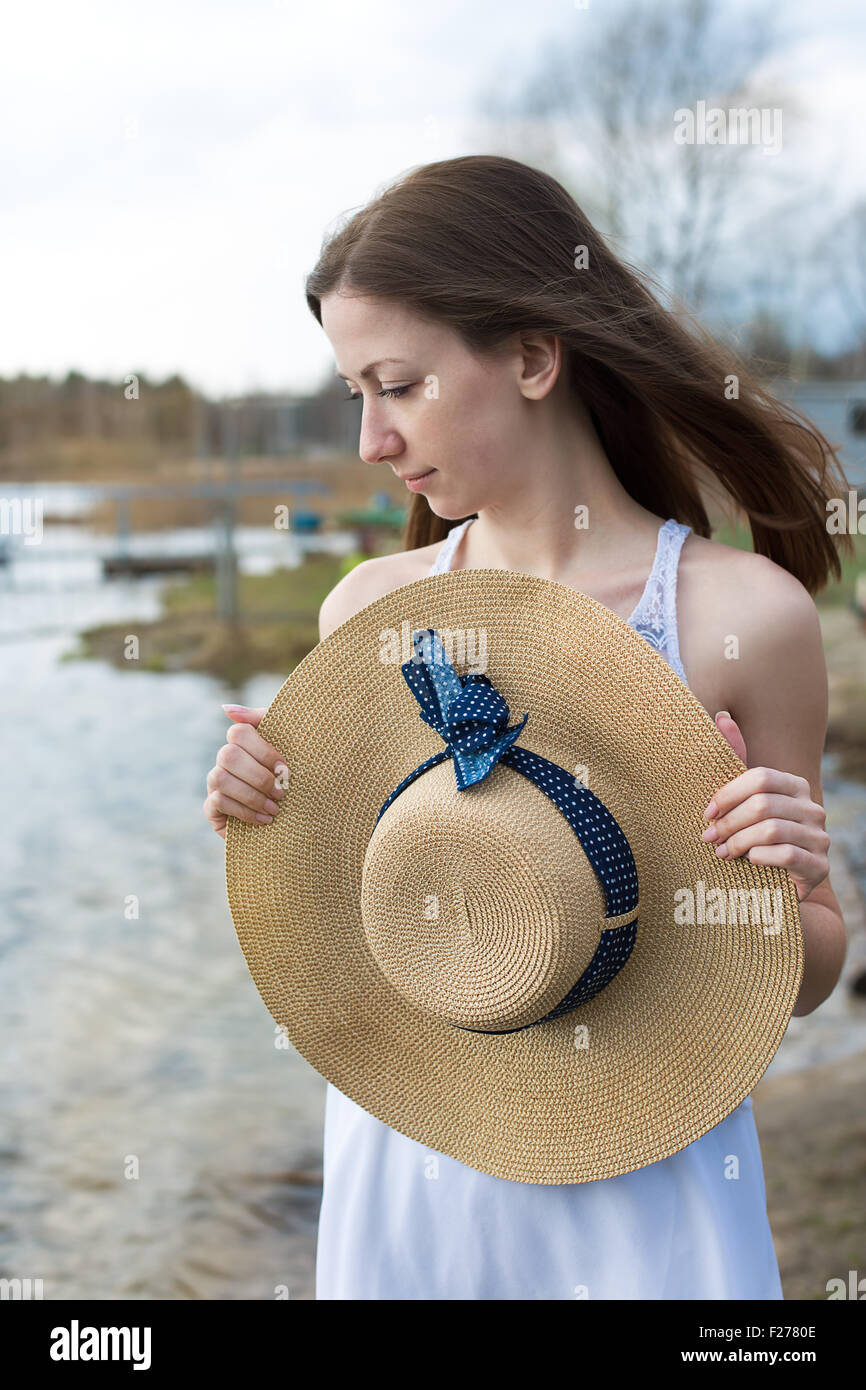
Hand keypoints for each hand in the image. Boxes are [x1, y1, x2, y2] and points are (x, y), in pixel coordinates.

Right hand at [203, 704, 288, 838]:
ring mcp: (215, 783)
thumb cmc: (297, 777)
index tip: (284, 769)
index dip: (262, 751)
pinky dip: (244, 812)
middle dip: (259, 777)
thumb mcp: (290, 746)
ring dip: (251, 795)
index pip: (238, 732)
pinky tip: (264, 820)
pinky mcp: (212, 808)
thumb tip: (226, 708)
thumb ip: (263, 720)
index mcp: (244, 742)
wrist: (300, 818)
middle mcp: (225, 760)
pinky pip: (218, 802)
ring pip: (220, 778)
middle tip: (281, 793)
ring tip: (274, 809)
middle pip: (228, 755)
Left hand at [701, 711, 829, 902]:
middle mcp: (812, 808)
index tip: (707, 812)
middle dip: (729, 822)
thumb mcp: (741, 802)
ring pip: (772, 830)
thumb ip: (735, 761)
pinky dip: (760, 858)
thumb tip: (722, 717)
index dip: (729, 794)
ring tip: (721, 852)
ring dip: (739, 842)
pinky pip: (786, 855)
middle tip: (708, 837)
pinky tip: (749, 862)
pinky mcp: (820, 866)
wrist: (775, 886)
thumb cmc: (752, 839)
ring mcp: (820, 838)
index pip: (761, 778)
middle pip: (763, 805)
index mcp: (794, 787)